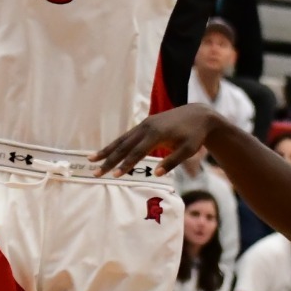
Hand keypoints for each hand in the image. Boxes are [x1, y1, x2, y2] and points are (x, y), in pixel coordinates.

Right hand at [94, 104, 226, 176]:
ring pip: (122, 140)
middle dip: (109, 160)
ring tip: (92, 160)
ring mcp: (144, 125)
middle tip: (96, 172)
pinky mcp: (144, 125)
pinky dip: (115, 145)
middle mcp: (147, 127)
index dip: (125, 165)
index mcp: (157, 134)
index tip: (115, 176)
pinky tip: (106, 152)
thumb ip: (172, 162)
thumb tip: (157, 174)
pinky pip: (126, 136)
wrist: (198, 115)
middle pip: (124, 146)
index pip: (137, 152)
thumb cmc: (195, 135)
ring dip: (107, 151)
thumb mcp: (188, 150)